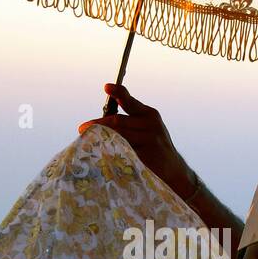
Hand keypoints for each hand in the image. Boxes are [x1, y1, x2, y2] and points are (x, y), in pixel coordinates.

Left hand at [78, 83, 195, 200]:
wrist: (174, 171)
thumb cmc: (154, 148)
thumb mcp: (147, 129)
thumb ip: (129, 122)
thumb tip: (100, 122)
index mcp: (150, 115)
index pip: (130, 101)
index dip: (118, 93)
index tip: (106, 86)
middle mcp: (150, 125)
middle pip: (118, 121)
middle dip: (98, 124)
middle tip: (82, 128)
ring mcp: (149, 142)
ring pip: (118, 136)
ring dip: (101, 137)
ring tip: (87, 139)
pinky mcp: (146, 157)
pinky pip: (122, 151)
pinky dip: (110, 150)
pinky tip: (101, 152)